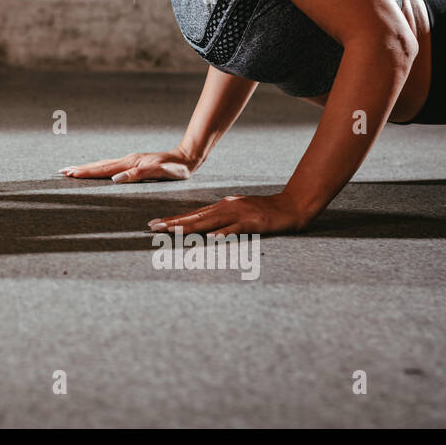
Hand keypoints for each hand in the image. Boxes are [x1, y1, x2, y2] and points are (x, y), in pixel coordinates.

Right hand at [60, 147, 199, 182]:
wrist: (187, 158)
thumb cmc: (176, 169)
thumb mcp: (160, 173)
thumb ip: (137, 175)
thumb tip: (115, 179)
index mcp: (130, 164)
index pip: (103, 170)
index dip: (85, 172)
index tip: (69, 173)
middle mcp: (127, 160)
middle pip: (99, 165)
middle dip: (80, 169)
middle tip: (62, 171)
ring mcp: (129, 160)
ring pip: (104, 164)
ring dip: (87, 168)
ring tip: (73, 170)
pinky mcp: (133, 163)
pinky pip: (111, 166)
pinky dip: (99, 168)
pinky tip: (96, 171)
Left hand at [147, 191, 317, 236]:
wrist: (292, 206)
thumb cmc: (265, 212)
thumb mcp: (240, 212)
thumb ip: (223, 219)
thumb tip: (205, 229)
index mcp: (222, 206)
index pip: (193, 214)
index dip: (174, 219)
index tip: (156, 223)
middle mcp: (227, 207)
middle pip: (196, 217)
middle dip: (173, 222)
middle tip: (153, 227)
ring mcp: (239, 214)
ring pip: (210, 222)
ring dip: (190, 227)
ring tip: (172, 230)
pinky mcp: (252, 222)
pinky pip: (235, 229)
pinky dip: (223, 234)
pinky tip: (211, 238)